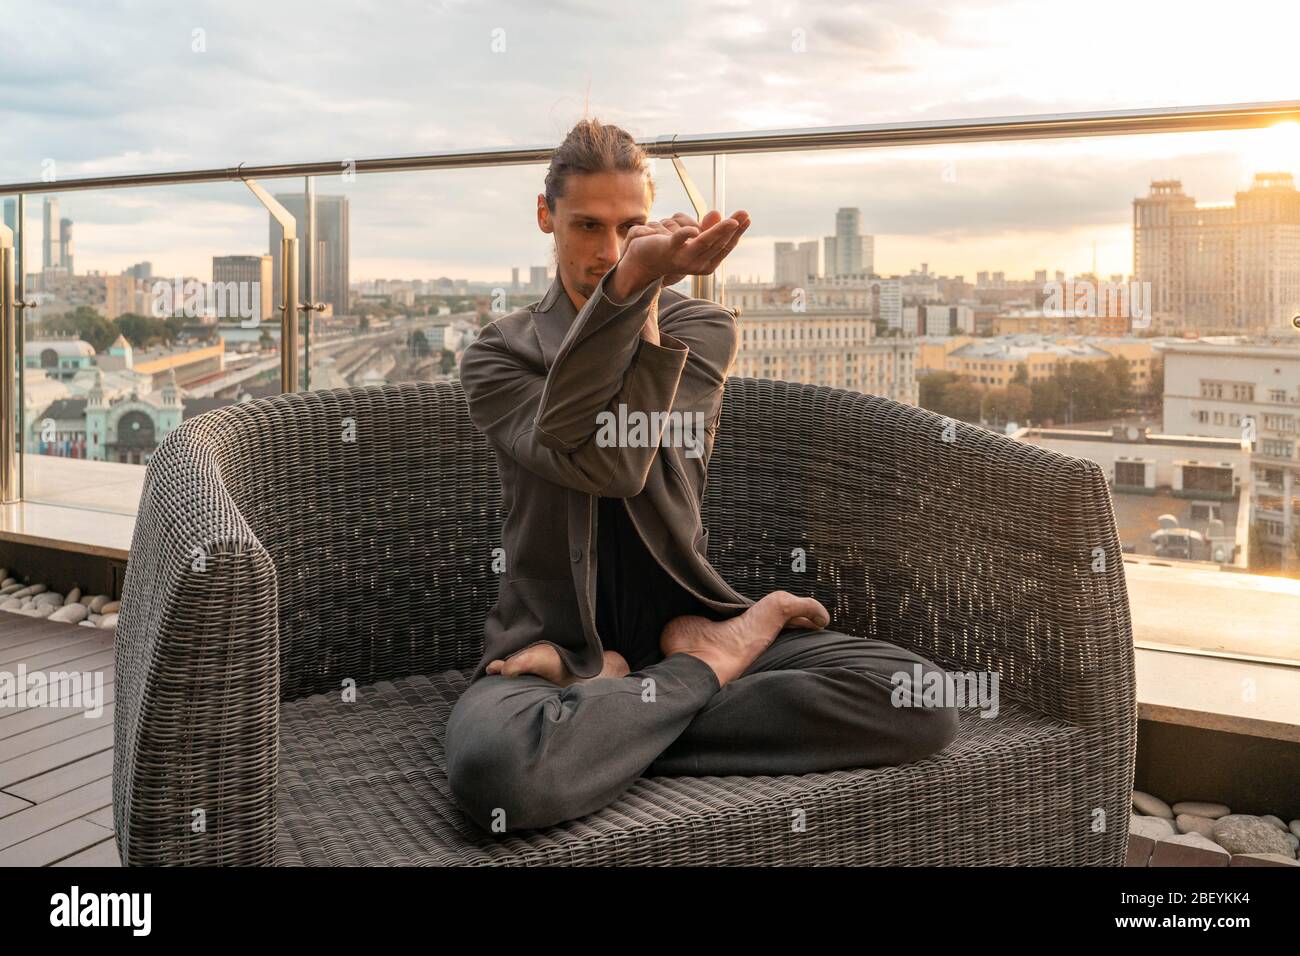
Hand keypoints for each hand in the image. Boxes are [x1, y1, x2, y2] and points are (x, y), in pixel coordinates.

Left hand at [618, 210, 750, 291]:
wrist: (644, 260)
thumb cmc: (670, 247)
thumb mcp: (692, 237)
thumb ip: (705, 227)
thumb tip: (715, 212)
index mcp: (706, 264)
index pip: (725, 246)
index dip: (737, 232)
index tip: (747, 218)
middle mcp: (697, 264)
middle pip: (718, 244)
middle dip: (733, 229)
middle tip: (745, 214)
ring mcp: (684, 259)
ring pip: (704, 242)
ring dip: (719, 231)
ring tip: (732, 221)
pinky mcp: (669, 250)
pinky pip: (680, 240)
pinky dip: (687, 235)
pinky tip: (694, 230)